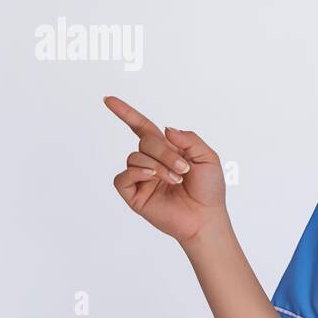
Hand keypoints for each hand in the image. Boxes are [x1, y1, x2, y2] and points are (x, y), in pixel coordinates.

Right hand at [104, 95, 227, 244]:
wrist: (205, 217)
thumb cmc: (209, 190)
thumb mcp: (207, 157)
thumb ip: (189, 139)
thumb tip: (165, 129)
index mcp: (166, 149)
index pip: (141, 127)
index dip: (126, 113)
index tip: (109, 100)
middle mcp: (151, 161)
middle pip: (145, 141)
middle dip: (165, 152)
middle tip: (184, 169)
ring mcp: (141, 178)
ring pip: (135, 157)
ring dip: (158, 165)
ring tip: (176, 180)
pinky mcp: (134, 194)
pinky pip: (124, 176)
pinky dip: (137, 173)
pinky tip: (152, 177)